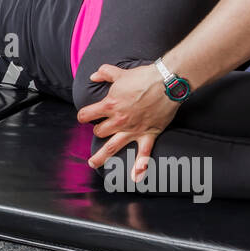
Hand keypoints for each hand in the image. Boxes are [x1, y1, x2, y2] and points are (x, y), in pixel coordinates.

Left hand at [76, 63, 180, 180]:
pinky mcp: (148, 134)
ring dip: (101, 157)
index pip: (87, 114)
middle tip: (99, 131)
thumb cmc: (143, 77)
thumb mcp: (119, 72)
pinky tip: (135, 178)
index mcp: (109, 105)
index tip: (84, 117)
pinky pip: (143, 154)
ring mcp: (133, 129)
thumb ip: (104, 73)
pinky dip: (140, 167)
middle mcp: (118, 120)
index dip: (83, 116)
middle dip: (97, 131)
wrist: (166, 82)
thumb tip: (93, 76)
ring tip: (93, 163)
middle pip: (99, 132)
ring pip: (112, 146)